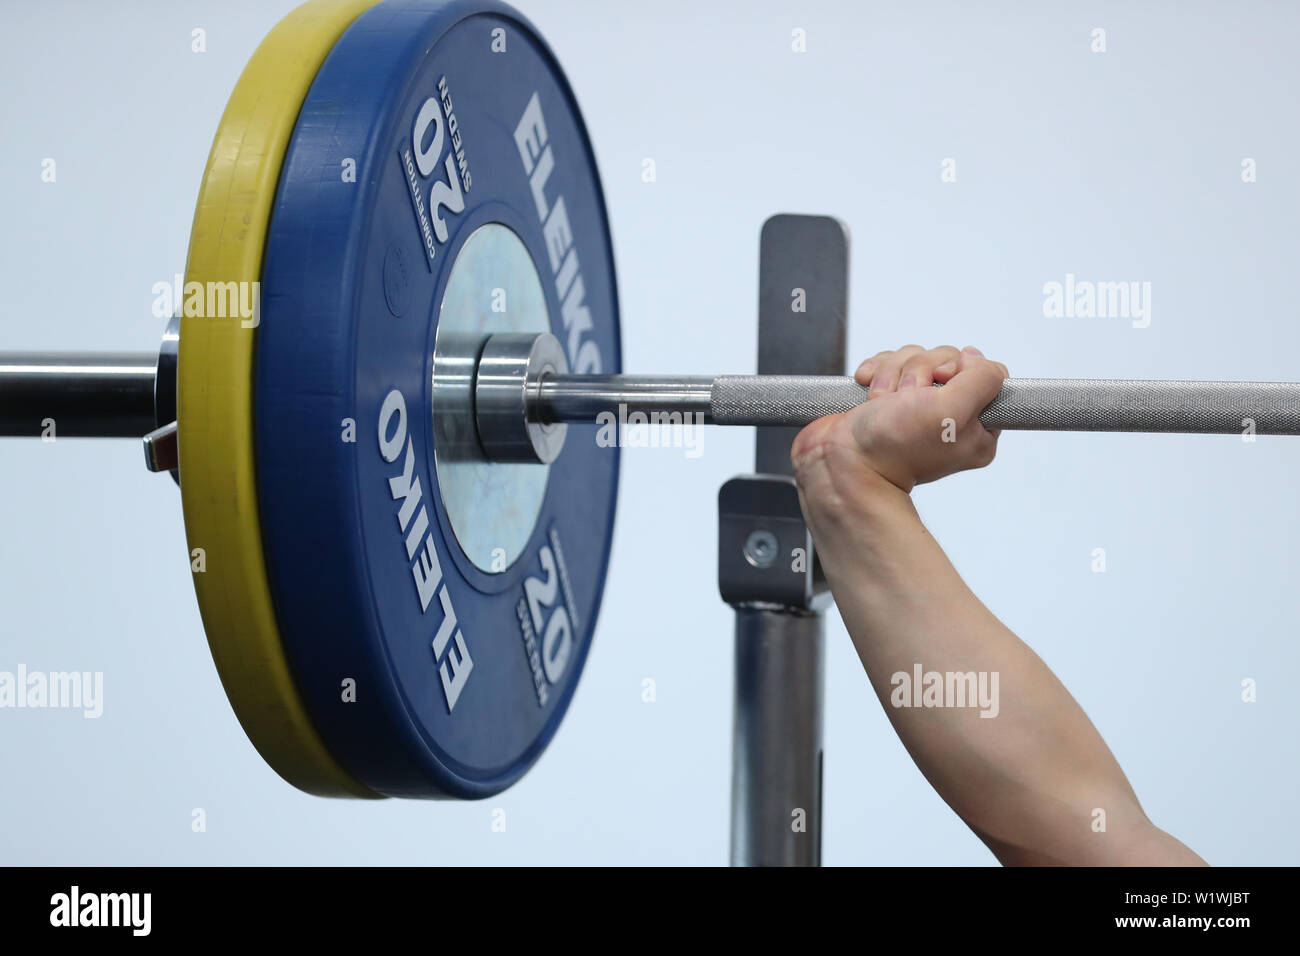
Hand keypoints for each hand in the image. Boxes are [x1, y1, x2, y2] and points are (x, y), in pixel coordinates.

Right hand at [791, 345, 1008, 500]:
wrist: (840, 462)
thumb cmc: (892, 447)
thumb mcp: (953, 412)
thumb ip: (982, 380)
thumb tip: (976, 358)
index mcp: (976, 427)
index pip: (982, 373)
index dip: (957, 370)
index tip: (938, 386)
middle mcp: (949, 415)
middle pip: (945, 360)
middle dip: (917, 372)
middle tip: (905, 400)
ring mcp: (916, 405)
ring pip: (913, 359)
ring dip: (892, 375)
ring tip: (881, 403)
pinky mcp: (889, 397)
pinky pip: (888, 363)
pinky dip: (876, 373)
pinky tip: (868, 394)